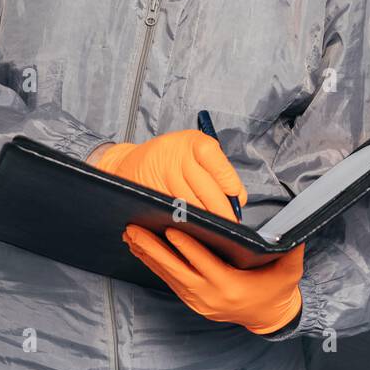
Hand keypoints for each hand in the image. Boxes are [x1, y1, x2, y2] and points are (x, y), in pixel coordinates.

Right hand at [94, 129, 246, 220]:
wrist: (131, 163)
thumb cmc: (173, 158)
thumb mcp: (196, 151)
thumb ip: (218, 170)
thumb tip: (238, 199)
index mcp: (195, 142)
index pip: (220, 166)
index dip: (231, 185)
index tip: (237, 200)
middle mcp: (178, 157)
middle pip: (207, 190)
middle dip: (222, 211)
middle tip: (231, 223)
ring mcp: (163, 175)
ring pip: (192, 204)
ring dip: (206, 219)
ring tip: (216, 228)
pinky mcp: (151, 193)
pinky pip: (174, 212)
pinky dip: (187, 221)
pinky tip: (194, 226)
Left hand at [124, 225, 304, 334]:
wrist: (270, 317)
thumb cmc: (277, 290)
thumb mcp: (289, 271)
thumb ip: (291, 250)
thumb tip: (294, 229)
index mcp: (230, 287)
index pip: (204, 263)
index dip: (186, 246)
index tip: (170, 229)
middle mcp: (210, 296)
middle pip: (176, 270)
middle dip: (154, 249)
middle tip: (134, 230)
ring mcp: (199, 301)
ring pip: (169, 276)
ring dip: (148, 256)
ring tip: (130, 236)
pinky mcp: (193, 302)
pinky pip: (170, 282)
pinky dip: (155, 266)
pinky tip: (143, 252)